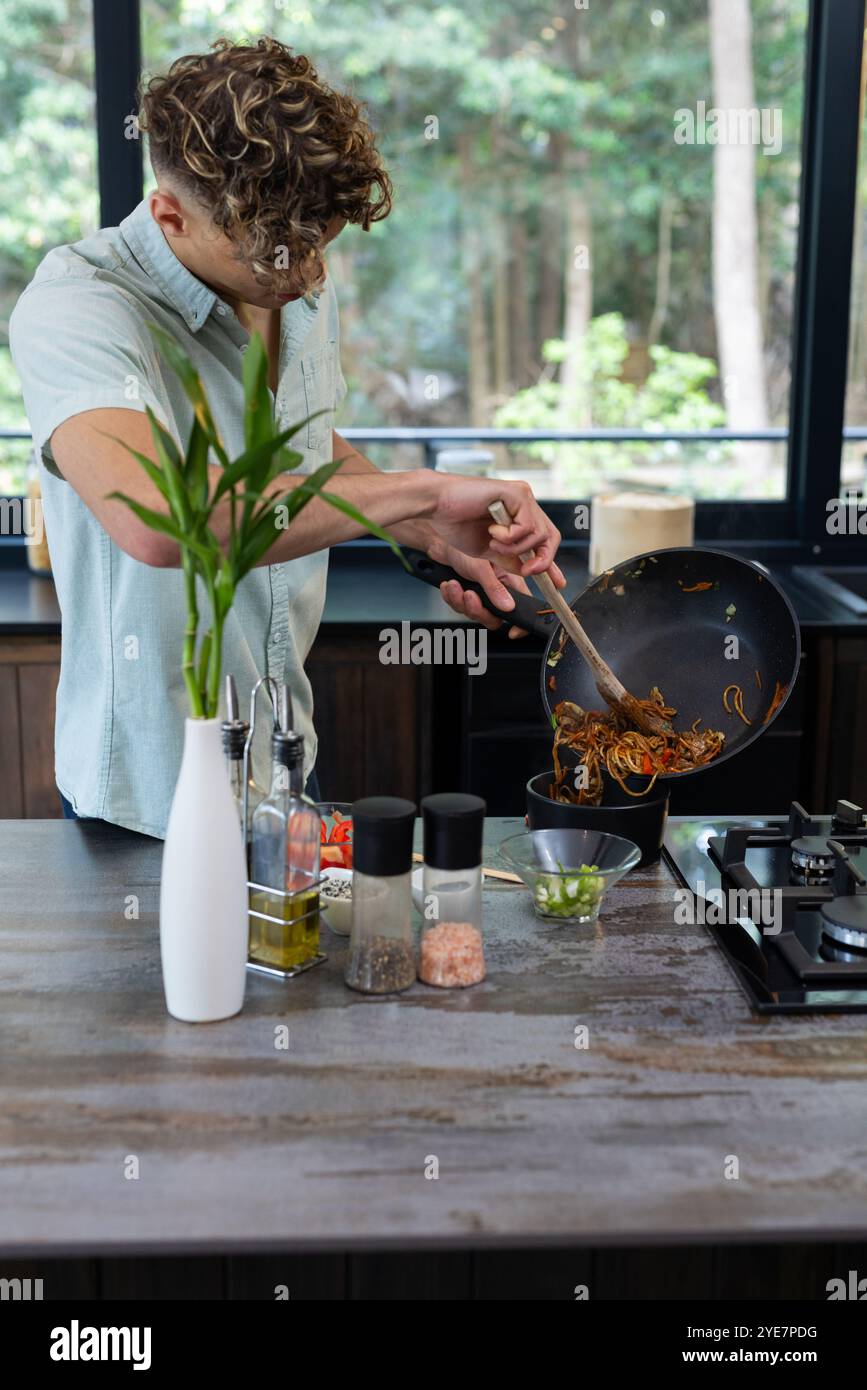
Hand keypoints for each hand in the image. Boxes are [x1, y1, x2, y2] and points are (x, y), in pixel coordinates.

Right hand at [428, 475, 563, 581]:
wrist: (435, 505)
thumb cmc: (454, 520)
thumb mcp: (487, 549)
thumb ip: (508, 559)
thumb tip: (526, 571)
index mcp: (518, 515)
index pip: (545, 539)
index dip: (550, 561)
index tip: (556, 583)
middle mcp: (523, 503)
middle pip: (551, 536)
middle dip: (542, 559)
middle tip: (525, 570)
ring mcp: (521, 497)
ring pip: (539, 534)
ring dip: (515, 547)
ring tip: (493, 542)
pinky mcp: (516, 493)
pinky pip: (527, 526)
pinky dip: (510, 536)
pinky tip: (492, 531)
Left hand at [429, 538, 566, 637]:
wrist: (440, 539)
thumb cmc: (466, 540)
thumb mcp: (481, 566)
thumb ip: (495, 588)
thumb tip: (508, 607)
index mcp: (510, 579)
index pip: (524, 605)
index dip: (521, 622)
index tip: (514, 631)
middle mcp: (497, 588)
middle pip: (495, 616)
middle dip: (479, 610)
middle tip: (469, 596)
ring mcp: (481, 592)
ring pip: (475, 613)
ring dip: (461, 602)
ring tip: (454, 586)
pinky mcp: (465, 594)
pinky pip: (460, 606)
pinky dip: (451, 597)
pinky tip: (448, 585)